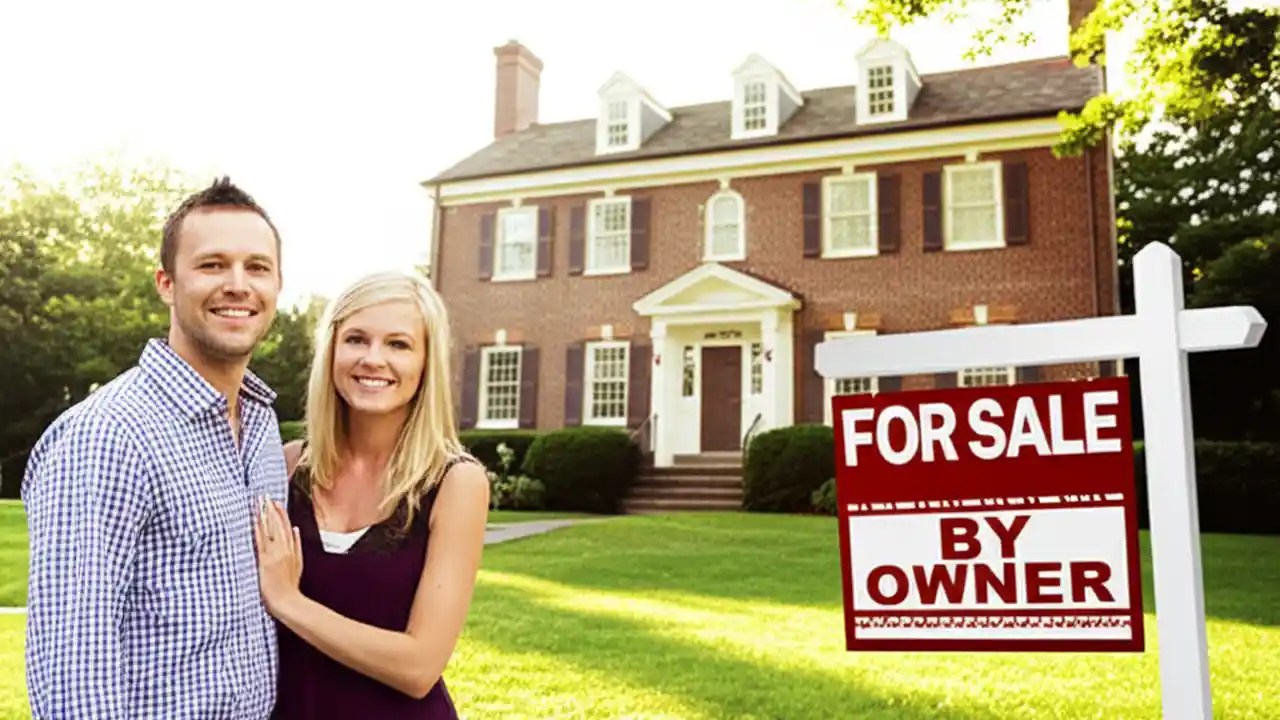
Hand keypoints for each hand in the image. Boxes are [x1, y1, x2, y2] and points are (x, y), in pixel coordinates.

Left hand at [253, 495, 302, 616]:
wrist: (288, 602)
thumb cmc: (290, 587)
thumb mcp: (298, 564)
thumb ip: (297, 545)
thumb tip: (295, 530)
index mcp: (292, 549)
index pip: (285, 527)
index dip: (280, 513)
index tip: (275, 502)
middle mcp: (284, 549)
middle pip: (278, 525)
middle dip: (271, 509)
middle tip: (265, 496)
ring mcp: (275, 554)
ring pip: (270, 530)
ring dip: (265, 515)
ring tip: (260, 502)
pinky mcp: (266, 560)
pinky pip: (261, 541)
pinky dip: (259, 529)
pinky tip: (255, 520)